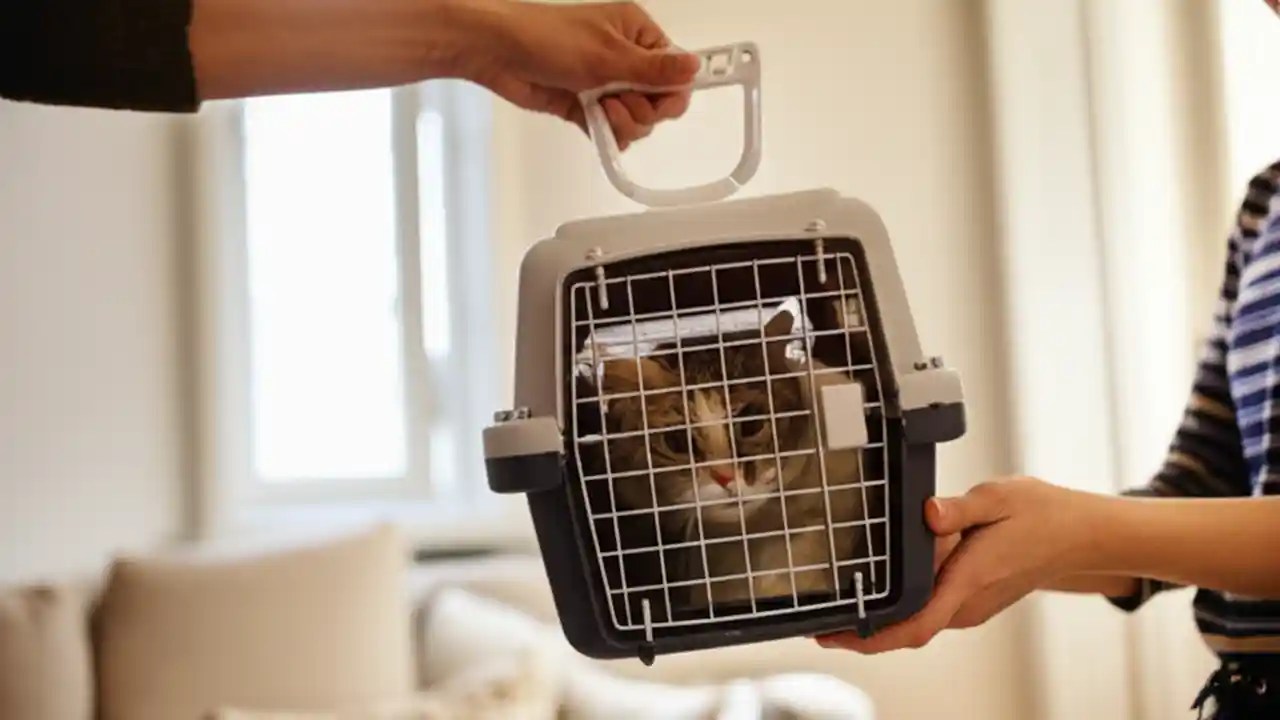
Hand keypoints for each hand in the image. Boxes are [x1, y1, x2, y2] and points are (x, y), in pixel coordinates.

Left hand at [459, 0, 699, 149]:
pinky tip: (594, 124)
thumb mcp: (608, 55)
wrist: (499, 54)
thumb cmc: (547, 39)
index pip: (675, 72)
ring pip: (637, 122)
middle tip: (616, 101)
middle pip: (659, 103)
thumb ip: (654, 70)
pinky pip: (613, 131)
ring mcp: (606, 85)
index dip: (671, 93)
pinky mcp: (587, 107)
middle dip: (641, 110)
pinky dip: (607, 134)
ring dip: (622, 123)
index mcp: (637, 35)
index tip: (660, 103)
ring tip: (598, 108)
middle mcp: (626, 60)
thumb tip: (695, 67)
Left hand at [816, 477, 1102, 652]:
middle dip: (860, 631)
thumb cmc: (1042, 514)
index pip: (915, 624)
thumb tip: (929, 514)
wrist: (1079, 536)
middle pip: (905, 631)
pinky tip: (879, 588)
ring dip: (878, 620)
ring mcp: (969, 608)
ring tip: (836, 604)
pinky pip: (927, 612)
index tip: (833, 634)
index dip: (870, 636)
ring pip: (915, 623)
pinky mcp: (969, 602)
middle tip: (815, 619)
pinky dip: (899, 609)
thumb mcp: (1000, 496)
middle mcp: (966, 603)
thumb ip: (961, 507)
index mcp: (969, 579)